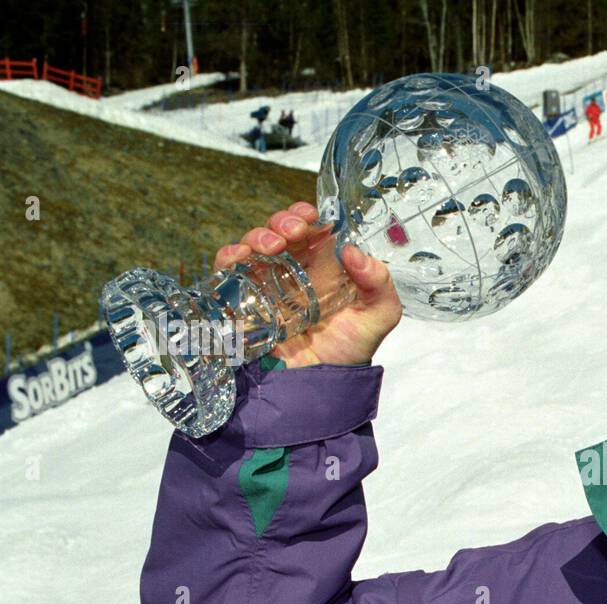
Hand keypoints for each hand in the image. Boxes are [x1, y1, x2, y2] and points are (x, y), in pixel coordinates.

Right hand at [214, 202, 401, 367]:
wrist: (320, 385)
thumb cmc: (349, 349)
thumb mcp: (378, 316)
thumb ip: (379, 285)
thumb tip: (354, 252)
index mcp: (322, 265)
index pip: (309, 228)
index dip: (305, 214)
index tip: (311, 216)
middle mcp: (291, 270)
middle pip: (278, 230)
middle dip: (281, 220)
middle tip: (292, 231)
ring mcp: (265, 284)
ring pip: (252, 244)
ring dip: (258, 235)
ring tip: (271, 245)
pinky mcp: (243, 301)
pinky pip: (227, 271)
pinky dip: (228, 256)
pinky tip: (239, 257)